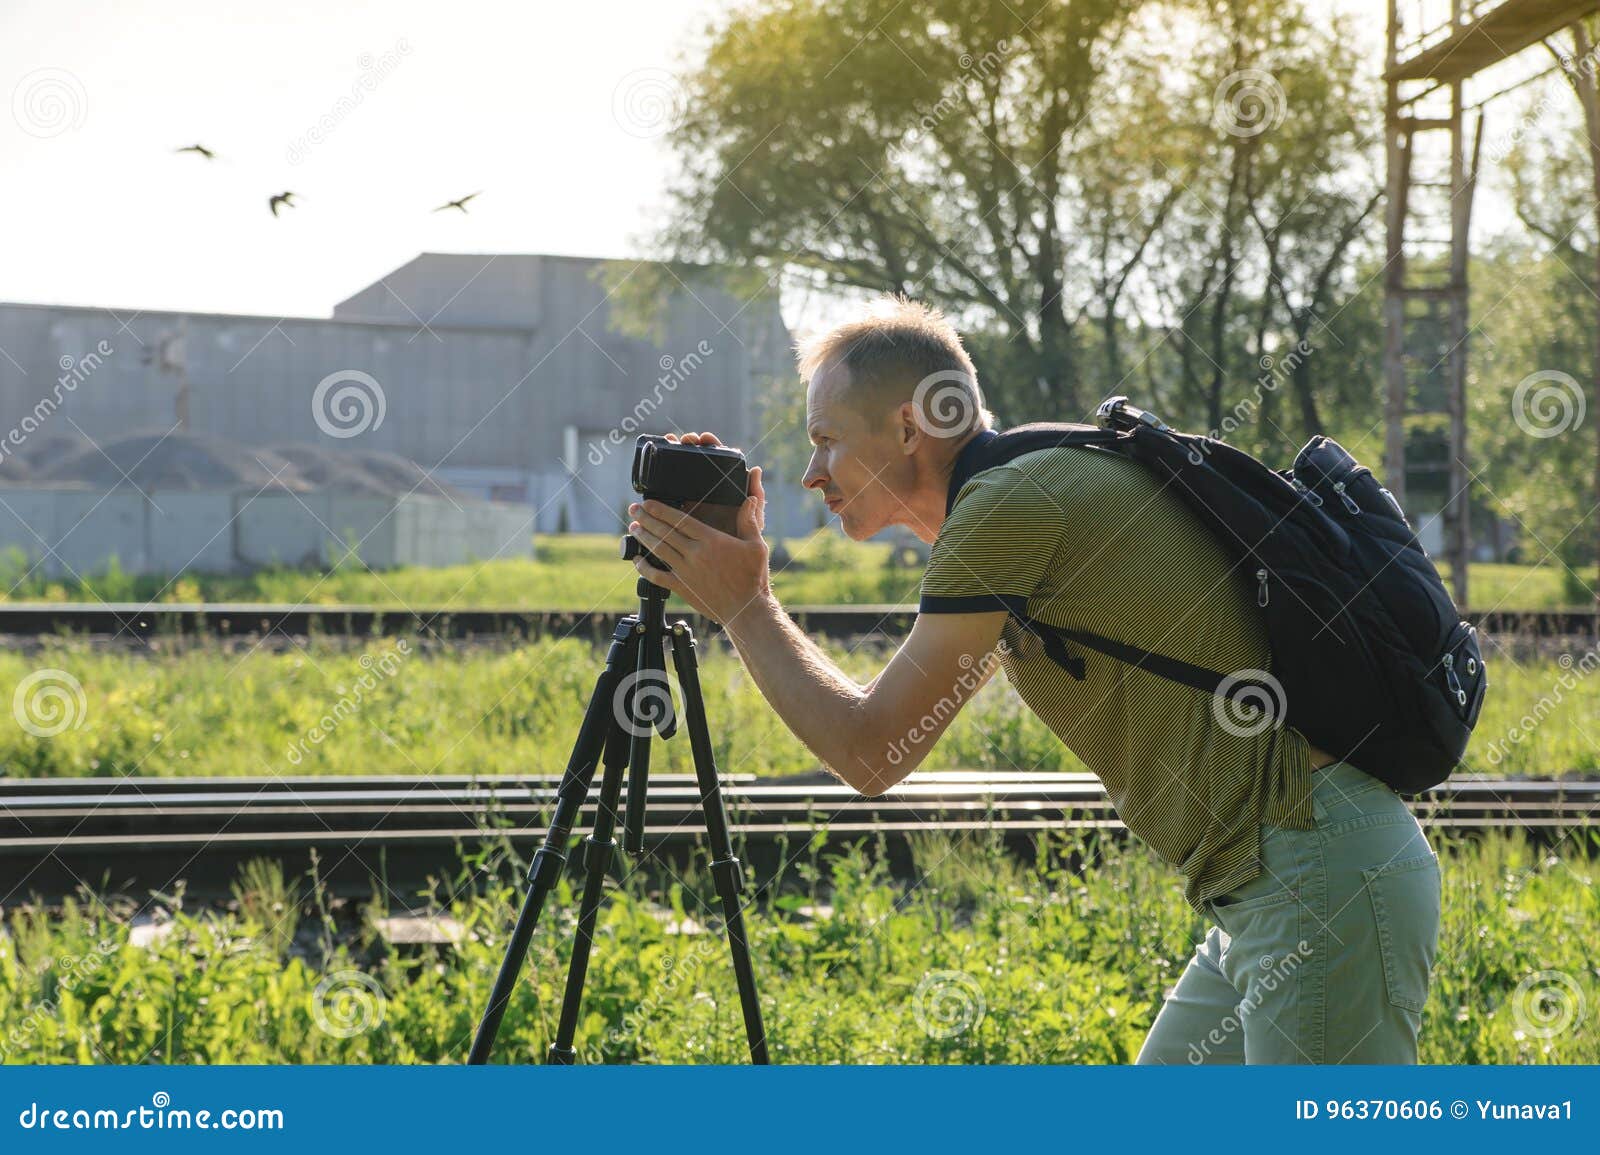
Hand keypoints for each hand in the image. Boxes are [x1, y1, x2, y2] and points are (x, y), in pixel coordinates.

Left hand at [629, 434, 768, 623]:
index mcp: (711, 540)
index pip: (680, 520)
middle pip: (665, 532)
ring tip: (633, 527)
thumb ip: (749, 521)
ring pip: (659, 550)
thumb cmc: (753, 577)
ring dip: (644, 537)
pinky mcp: (682, 587)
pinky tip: (637, 560)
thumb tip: (751, 499)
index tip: (648, 503)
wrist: (745, 609)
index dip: (661, 510)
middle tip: (634, 509)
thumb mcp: (756, 546)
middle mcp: (695, 553)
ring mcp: (686, 571)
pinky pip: (658, 576)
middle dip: (646, 519)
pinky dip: (644, 568)